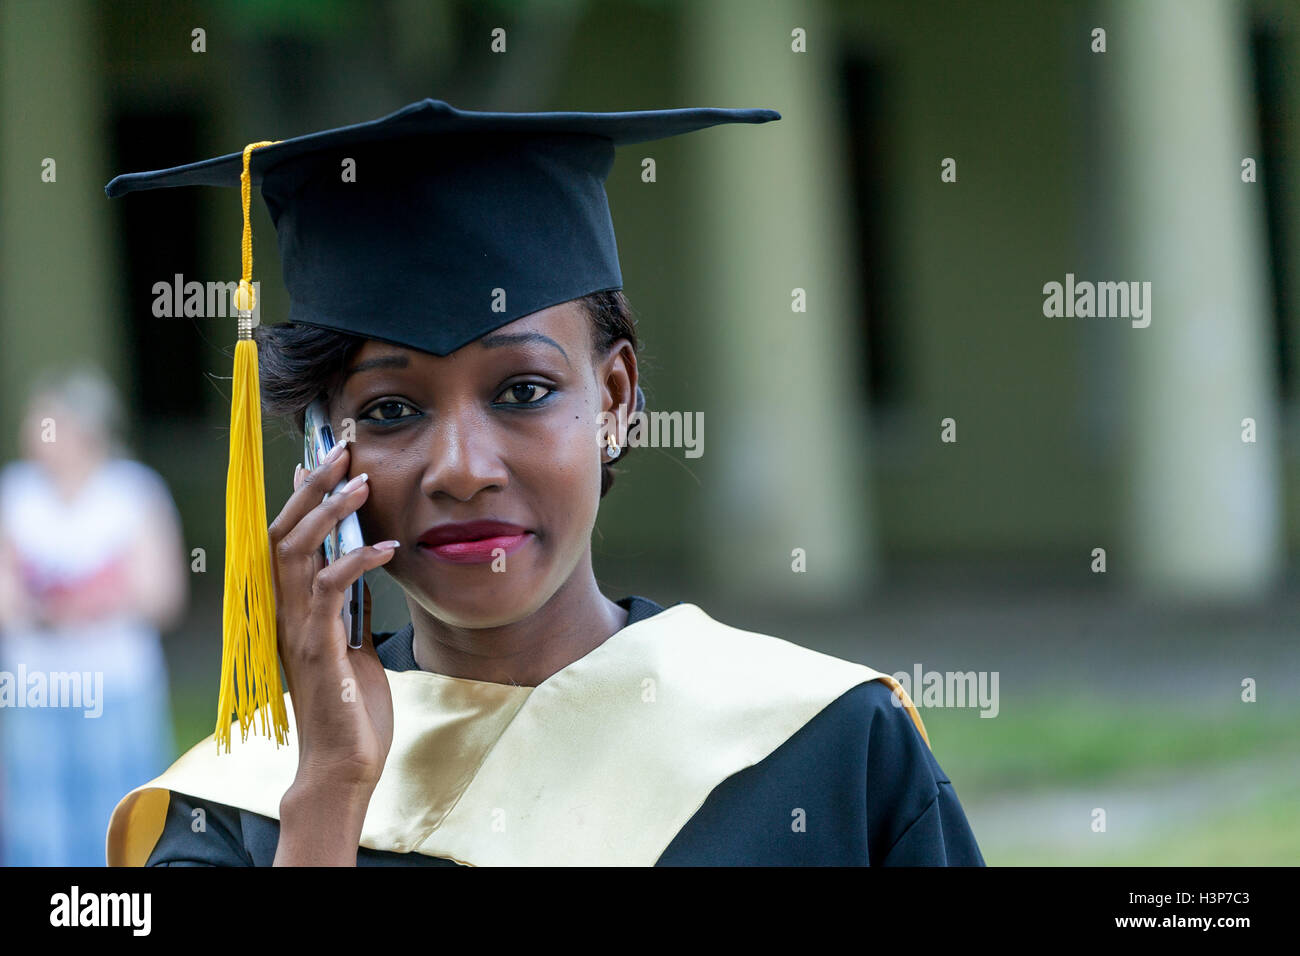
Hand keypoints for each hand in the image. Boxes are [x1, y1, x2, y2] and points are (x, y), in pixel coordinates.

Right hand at [268, 440, 398, 795]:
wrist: (345, 765)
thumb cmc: (351, 707)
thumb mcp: (352, 641)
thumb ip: (349, 604)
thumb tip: (360, 563)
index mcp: (290, 608)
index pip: (286, 537)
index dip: (300, 495)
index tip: (321, 457)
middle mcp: (283, 612)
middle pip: (284, 532)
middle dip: (312, 487)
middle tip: (342, 449)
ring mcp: (295, 629)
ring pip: (298, 553)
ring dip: (329, 514)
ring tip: (361, 483)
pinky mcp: (317, 648)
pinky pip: (330, 591)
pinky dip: (355, 563)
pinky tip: (387, 548)